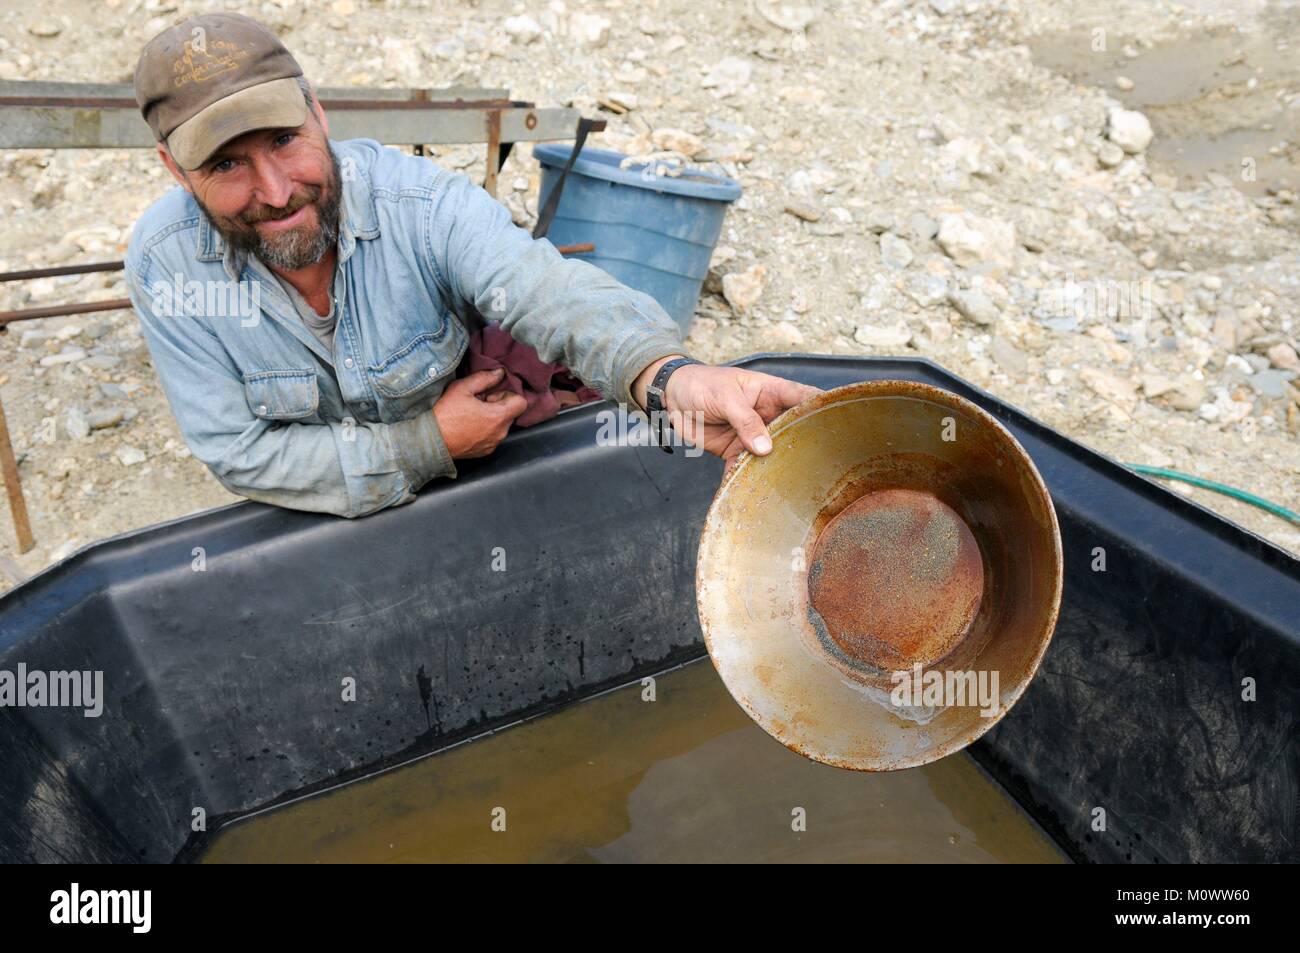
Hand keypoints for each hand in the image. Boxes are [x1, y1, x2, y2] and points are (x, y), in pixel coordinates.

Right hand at [432, 368, 528, 458]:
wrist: (431, 440)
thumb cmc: (445, 414)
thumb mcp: (462, 388)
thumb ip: (485, 378)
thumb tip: (500, 373)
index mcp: (498, 416)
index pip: (521, 402)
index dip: (507, 395)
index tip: (491, 396)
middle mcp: (500, 433)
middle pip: (511, 413)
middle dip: (497, 405)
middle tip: (477, 404)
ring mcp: (493, 444)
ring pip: (501, 425)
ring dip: (491, 418)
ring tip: (470, 415)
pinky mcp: (485, 452)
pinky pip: (492, 437)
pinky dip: (485, 430)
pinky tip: (468, 426)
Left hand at [634, 356, 823, 475]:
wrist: (671, 397)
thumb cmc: (701, 384)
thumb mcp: (725, 397)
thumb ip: (746, 420)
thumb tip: (766, 448)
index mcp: (771, 392)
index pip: (804, 398)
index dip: (823, 408)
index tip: (843, 424)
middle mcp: (768, 414)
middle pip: (794, 431)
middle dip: (806, 446)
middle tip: (822, 466)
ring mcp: (753, 434)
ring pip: (773, 453)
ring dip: (779, 467)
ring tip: (794, 485)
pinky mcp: (736, 450)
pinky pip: (747, 467)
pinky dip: (750, 479)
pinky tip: (757, 494)